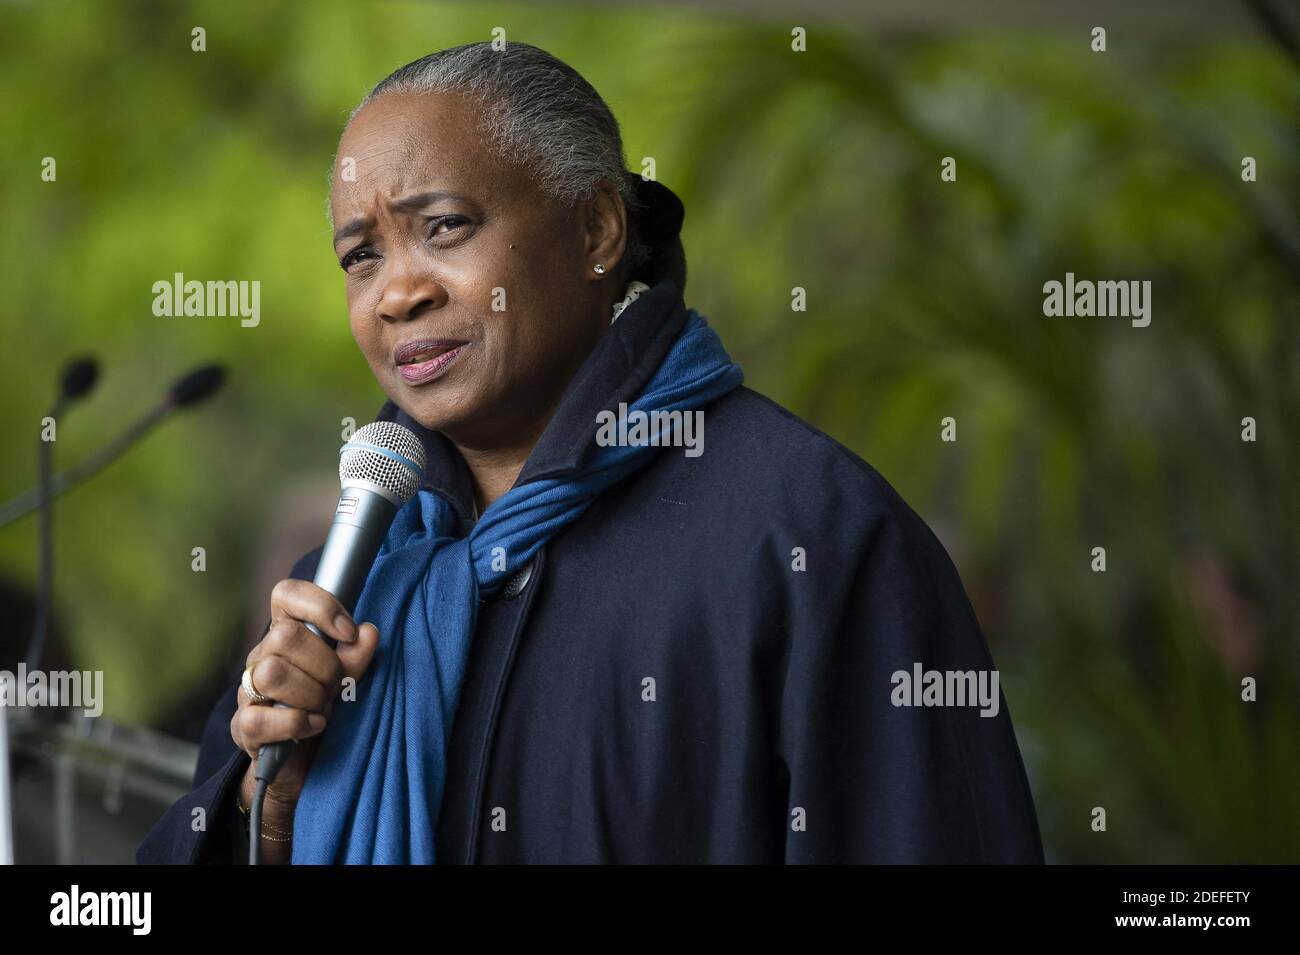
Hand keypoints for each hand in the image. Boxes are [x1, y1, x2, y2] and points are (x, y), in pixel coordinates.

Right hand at [230, 578, 379, 860]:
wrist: (307, 766)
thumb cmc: (326, 709)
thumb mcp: (348, 680)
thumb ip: (357, 656)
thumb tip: (368, 632)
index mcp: (286, 635)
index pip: (285, 594)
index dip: (319, 606)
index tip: (348, 632)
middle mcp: (261, 657)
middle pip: (283, 636)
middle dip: (324, 664)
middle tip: (336, 687)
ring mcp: (248, 692)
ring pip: (272, 673)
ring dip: (311, 695)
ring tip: (325, 708)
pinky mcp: (244, 727)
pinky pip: (262, 717)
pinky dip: (297, 723)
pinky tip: (315, 727)